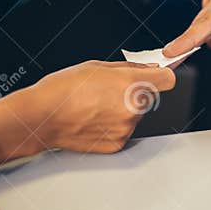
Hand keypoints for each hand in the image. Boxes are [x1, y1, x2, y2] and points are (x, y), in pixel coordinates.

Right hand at [28, 61, 175, 153]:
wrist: (42, 116)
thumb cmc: (63, 88)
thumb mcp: (98, 65)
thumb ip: (130, 67)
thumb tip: (148, 68)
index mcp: (130, 83)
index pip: (168, 79)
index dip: (161, 76)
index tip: (156, 76)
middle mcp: (133, 107)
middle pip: (149, 98)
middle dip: (136, 93)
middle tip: (110, 92)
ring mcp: (126, 128)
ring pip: (135, 115)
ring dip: (123, 110)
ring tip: (97, 106)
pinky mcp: (118, 144)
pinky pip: (124, 131)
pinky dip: (113, 126)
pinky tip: (94, 120)